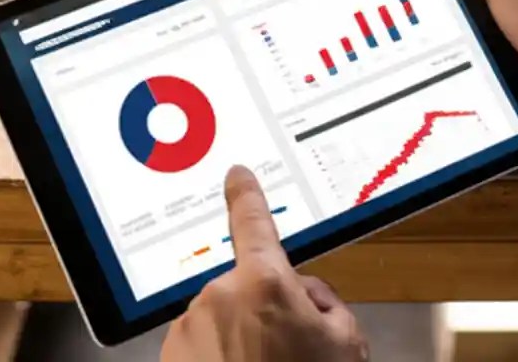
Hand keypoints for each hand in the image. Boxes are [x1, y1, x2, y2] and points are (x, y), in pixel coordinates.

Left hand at [161, 166, 367, 361]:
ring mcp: (191, 328)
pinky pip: (204, 344)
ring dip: (243, 337)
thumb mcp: (345, 342)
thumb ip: (324, 301)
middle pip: (252, 285)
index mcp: (264, 283)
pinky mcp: (173, 355)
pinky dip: (220, 358)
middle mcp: (218, 297)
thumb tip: (304, 295)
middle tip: (293, 349)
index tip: (237, 174)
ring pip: (226, 318)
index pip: (253, 224)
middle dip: (270, 307)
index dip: (246, 196)